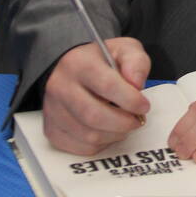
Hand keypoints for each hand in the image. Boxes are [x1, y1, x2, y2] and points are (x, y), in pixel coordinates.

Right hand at [42, 38, 150, 153]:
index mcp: (79, 63)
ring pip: (89, 135)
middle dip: (124, 123)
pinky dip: (101, 144)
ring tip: (123, 125)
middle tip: (137, 120)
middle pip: (94, 116)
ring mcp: (53, 110)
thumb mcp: (123, 50)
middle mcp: (61, 87)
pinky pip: (80, 147)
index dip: (131, 100)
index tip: (143, 106)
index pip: (107, 85)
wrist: (69, 68)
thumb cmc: (99, 61)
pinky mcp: (52, 129)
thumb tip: (136, 83)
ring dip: (114, 135)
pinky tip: (107, 132)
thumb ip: (135, 62)